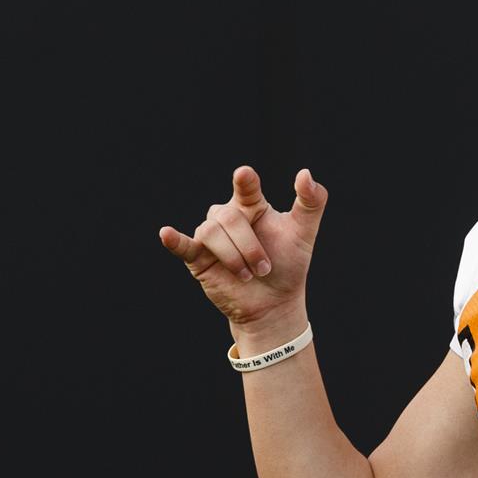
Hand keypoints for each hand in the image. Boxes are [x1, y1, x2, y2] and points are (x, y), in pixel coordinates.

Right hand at [159, 166, 328, 340]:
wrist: (274, 304)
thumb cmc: (289, 265)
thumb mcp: (304, 233)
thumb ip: (311, 202)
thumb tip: (305, 173)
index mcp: (251, 205)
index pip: (246, 187)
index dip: (245, 181)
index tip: (245, 174)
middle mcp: (228, 216)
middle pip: (229, 217)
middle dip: (249, 246)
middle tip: (264, 268)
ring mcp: (211, 237)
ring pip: (211, 232)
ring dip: (233, 256)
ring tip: (248, 274)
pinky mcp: (198, 259)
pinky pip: (183, 245)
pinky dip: (174, 240)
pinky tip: (166, 234)